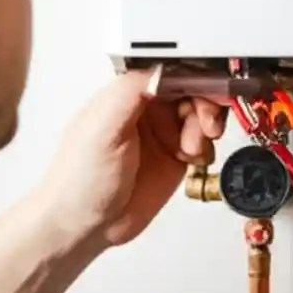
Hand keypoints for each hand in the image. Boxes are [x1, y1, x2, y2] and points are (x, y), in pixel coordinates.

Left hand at [38, 69, 227, 247]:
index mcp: (128, 95)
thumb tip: (162, 67)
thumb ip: (131, 92)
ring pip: (202, 116)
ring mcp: (162, 135)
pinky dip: (206, 149)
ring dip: (207, 128)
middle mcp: (147, 111)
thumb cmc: (80, 179)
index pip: (170, 71)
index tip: (212, 87)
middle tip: (207, 123)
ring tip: (192, 147)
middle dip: (207, 103)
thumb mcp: (102, 128)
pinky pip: (204, 144)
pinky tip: (191, 159)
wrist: (86, 226)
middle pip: (193, 91)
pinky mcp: (174, 159)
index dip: (195, 77)